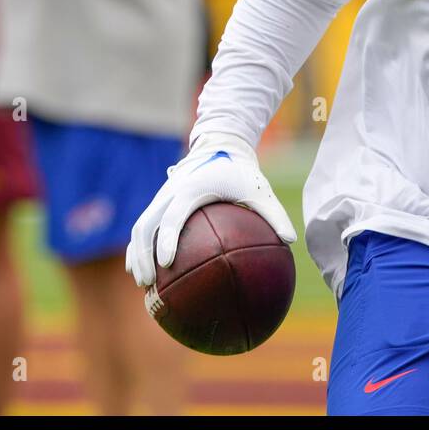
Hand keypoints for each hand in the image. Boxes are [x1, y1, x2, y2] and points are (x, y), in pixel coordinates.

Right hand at [125, 132, 296, 287]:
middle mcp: (170, 193)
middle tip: (149, 282)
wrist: (221, 146)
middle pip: (145, 226)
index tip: (167, 263)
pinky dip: (142, 248)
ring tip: (144, 283)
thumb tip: (291, 240)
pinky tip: (149, 273)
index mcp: (191, 189)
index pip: (173, 217)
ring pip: (140, 228)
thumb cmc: (241, 171)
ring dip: (137, 254)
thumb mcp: (260, 190)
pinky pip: (145, 227)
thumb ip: (274, 214)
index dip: (167, 240)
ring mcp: (162, 197)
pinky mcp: (161, 201)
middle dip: (142, 255)